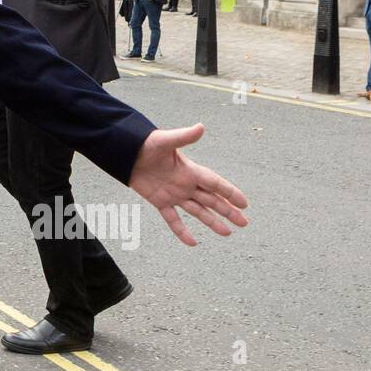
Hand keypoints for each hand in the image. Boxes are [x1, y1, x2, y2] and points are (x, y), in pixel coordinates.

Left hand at [128, 124, 248, 246]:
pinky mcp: (160, 201)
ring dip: (212, 221)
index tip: (244, 203)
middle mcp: (186, 184)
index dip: (229, 193)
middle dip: (228, 211)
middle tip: (244, 222)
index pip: (215, 184)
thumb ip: (183, 136)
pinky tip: (193, 243)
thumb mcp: (165, 141)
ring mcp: (174, 194)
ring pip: (198, 211)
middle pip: (211, 200)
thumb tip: (201, 127)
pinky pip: (173, 219)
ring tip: (227, 233)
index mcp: (190, 170)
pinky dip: (182, 231)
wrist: (126, 152)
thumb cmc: (146, 144)